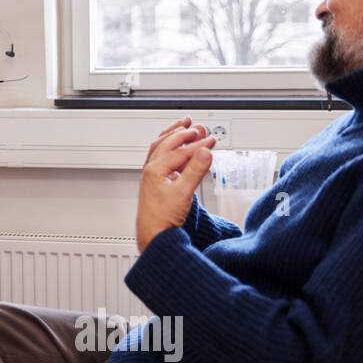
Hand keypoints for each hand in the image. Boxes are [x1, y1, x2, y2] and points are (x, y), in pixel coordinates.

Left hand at [136, 124, 215, 252]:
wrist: (152, 236)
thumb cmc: (161, 219)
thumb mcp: (183, 194)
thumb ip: (195, 171)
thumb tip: (205, 152)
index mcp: (154, 170)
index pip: (179, 151)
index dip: (197, 144)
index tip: (211, 140)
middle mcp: (151, 170)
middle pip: (167, 144)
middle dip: (184, 133)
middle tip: (198, 128)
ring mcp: (152, 176)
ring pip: (162, 148)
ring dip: (174, 135)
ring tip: (185, 126)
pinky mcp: (156, 183)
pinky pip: (163, 158)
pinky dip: (172, 149)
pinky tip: (180, 150)